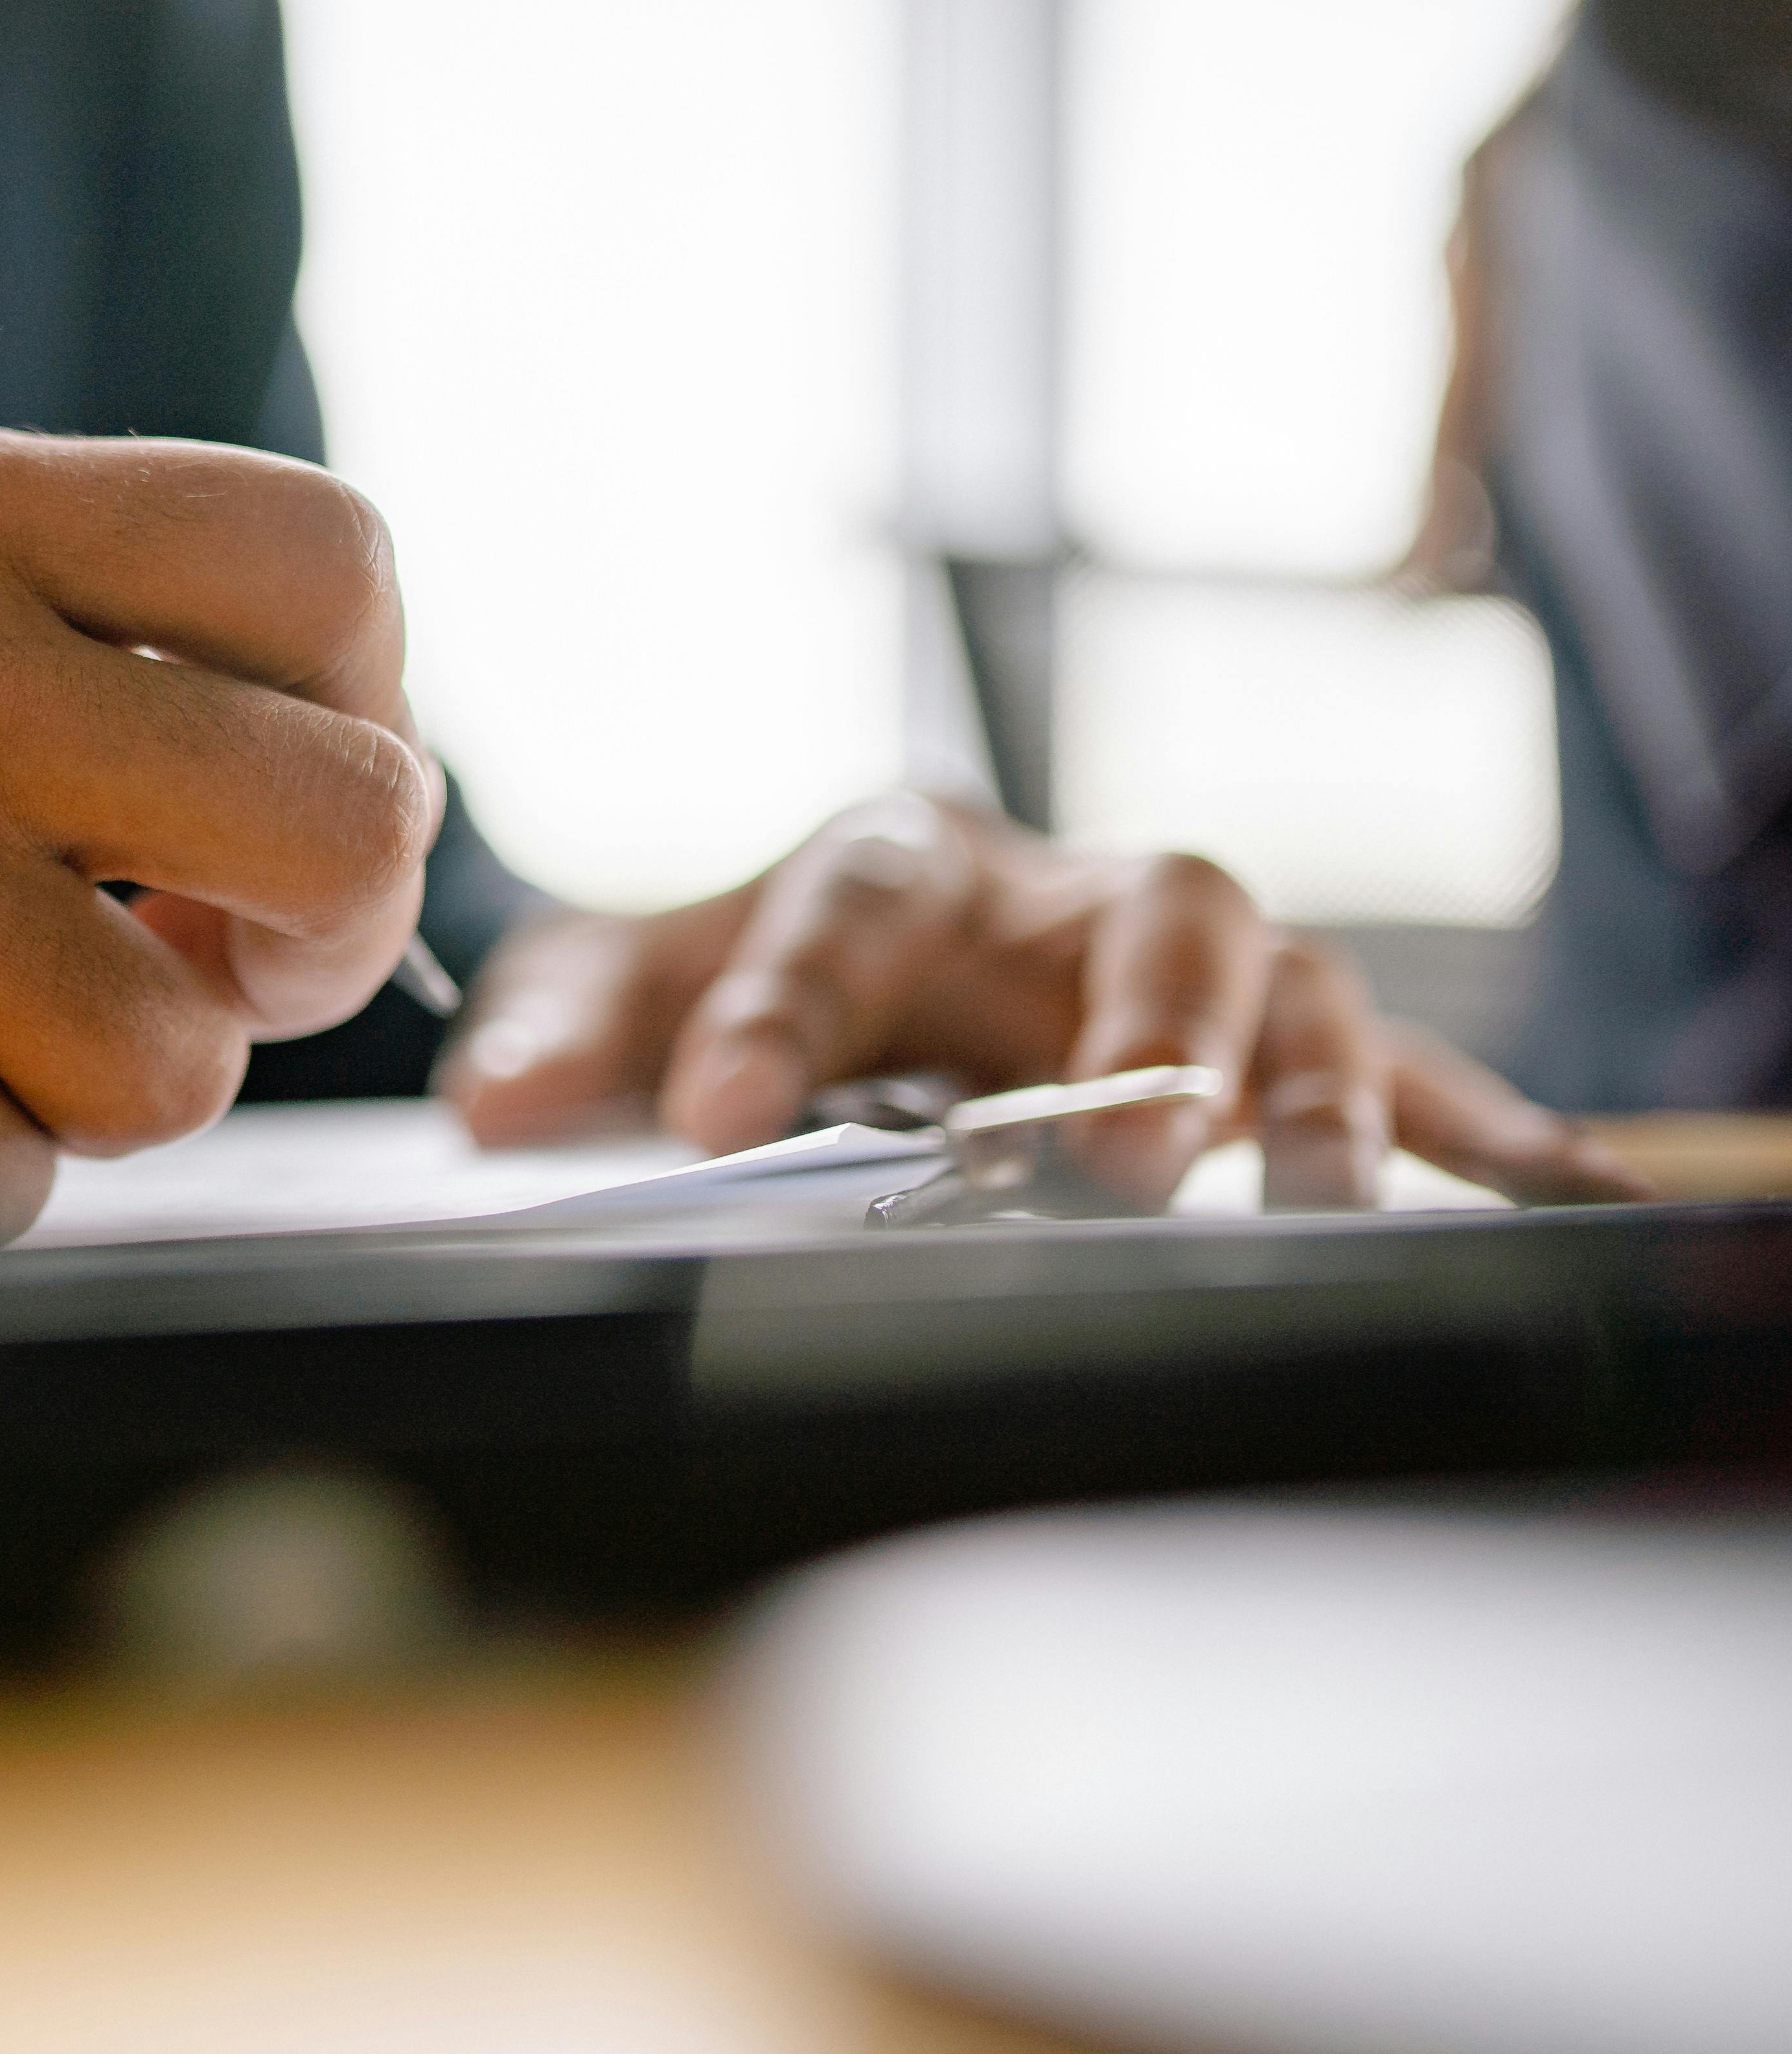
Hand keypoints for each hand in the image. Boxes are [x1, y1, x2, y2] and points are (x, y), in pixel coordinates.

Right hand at [0, 427, 439, 1252]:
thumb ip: (82, 641)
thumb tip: (355, 785)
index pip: (329, 552)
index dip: (368, 707)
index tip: (271, 804)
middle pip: (348, 812)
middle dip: (315, 936)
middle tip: (209, 964)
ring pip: (192, 1052)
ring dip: (96, 1087)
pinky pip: (30, 1178)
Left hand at [439, 793, 1647, 1209]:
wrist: (841, 953)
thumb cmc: (739, 976)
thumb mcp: (621, 991)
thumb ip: (553, 1033)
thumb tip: (491, 1110)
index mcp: (893, 852)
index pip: (848, 904)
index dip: (784, 1005)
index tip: (719, 1113)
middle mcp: (1062, 891)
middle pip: (1141, 914)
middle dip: (1133, 1032)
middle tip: (1104, 1153)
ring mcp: (1187, 963)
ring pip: (1285, 986)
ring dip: (1301, 1093)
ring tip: (1304, 1201)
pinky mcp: (1271, 1039)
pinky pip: (1404, 1071)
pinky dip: (1483, 1130)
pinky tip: (1562, 1194)